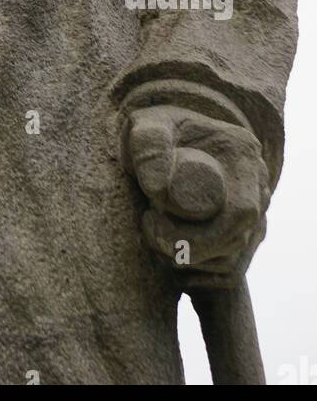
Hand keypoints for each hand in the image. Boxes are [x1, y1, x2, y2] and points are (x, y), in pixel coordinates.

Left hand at [123, 105, 270, 287]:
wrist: (158, 141)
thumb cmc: (150, 130)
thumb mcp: (143, 128)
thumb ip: (147, 145)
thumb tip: (159, 191)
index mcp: (244, 153)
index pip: (240, 213)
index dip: (200, 234)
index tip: (154, 226)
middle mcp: (258, 182)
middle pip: (237, 240)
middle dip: (188, 250)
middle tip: (148, 234)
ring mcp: (256, 210)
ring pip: (232, 260)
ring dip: (189, 262)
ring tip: (152, 237)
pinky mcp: (245, 231)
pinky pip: (229, 269)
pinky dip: (197, 272)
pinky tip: (168, 255)